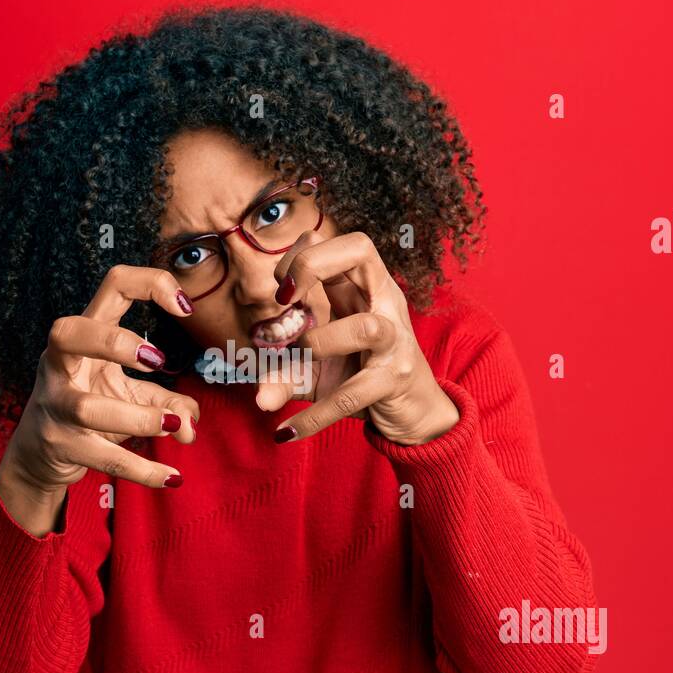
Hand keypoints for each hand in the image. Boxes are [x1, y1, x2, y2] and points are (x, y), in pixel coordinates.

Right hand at [0, 265, 199, 526]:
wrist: (37, 454)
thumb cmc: (88, 405)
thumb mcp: (130, 393)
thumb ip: (169, 400)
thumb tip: (193, 423)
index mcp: (84, 334)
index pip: (111, 286)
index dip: (148, 284)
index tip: (185, 307)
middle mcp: (60, 363)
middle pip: (69, 333)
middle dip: (115, 343)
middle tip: (158, 361)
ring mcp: (55, 406)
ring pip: (88, 408)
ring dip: (139, 418)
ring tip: (176, 426)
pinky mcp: (60, 445)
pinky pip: (103, 457)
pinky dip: (142, 470)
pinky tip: (172, 477)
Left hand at [257, 230, 458, 445]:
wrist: (413, 412)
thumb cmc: (361, 374)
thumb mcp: (316, 368)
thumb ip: (283, 371)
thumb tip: (259, 397)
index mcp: (364, 287)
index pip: (338, 242)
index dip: (302, 255)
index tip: (281, 290)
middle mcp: (383, 304)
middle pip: (360, 251)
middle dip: (312, 264)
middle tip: (285, 300)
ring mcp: (394, 342)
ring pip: (363, 327)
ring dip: (317, 343)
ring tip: (297, 360)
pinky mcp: (394, 381)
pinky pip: (351, 395)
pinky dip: (314, 416)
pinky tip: (287, 431)